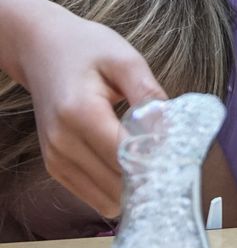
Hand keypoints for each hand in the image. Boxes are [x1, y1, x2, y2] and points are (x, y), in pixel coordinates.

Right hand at [7, 0, 165, 216]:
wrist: (41, 49)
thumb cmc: (87, 49)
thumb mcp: (125, 60)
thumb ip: (148, 94)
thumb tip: (170, 129)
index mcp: (80, 114)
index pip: (126, 157)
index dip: (158, 163)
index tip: (183, 158)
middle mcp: (62, 143)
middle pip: (117, 184)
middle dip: (150, 178)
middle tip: (174, 163)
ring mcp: (55, 158)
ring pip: (106, 198)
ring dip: (133, 188)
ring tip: (152, 163)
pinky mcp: (55, 167)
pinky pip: (93, 196)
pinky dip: (116, 189)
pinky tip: (133, 168)